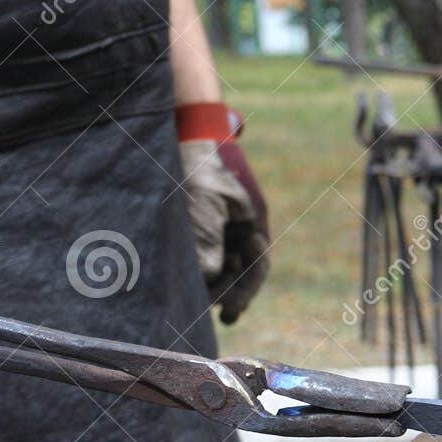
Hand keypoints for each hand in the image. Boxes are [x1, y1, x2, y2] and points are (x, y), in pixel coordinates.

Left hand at [177, 103, 269, 324]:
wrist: (184, 124)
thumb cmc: (198, 162)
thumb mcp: (205, 202)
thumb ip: (209, 241)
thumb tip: (209, 278)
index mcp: (253, 219)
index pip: (257, 265)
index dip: (245, 292)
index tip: (229, 314)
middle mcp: (242, 223)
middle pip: (242, 267)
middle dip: (229, 292)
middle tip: (215, 316)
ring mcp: (223, 220)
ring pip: (223, 260)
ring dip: (213, 283)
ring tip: (197, 306)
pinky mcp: (203, 217)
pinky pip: (205, 249)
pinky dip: (198, 268)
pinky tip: (186, 282)